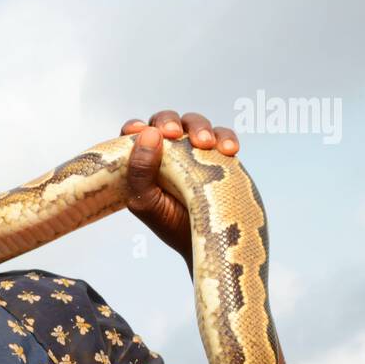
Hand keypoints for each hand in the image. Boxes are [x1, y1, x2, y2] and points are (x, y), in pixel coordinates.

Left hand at [120, 110, 239, 262]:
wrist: (206, 242)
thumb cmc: (169, 224)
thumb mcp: (146, 203)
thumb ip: (140, 171)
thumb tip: (149, 134)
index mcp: (142, 159)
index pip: (134, 133)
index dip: (136, 127)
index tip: (141, 130)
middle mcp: (166, 150)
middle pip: (166, 121)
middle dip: (169, 122)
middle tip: (174, 134)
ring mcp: (193, 150)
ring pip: (195, 123)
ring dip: (199, 127)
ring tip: (205, 144)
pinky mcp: (219, 154)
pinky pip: (224, 136)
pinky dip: (226, 138)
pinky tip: (230, 150)